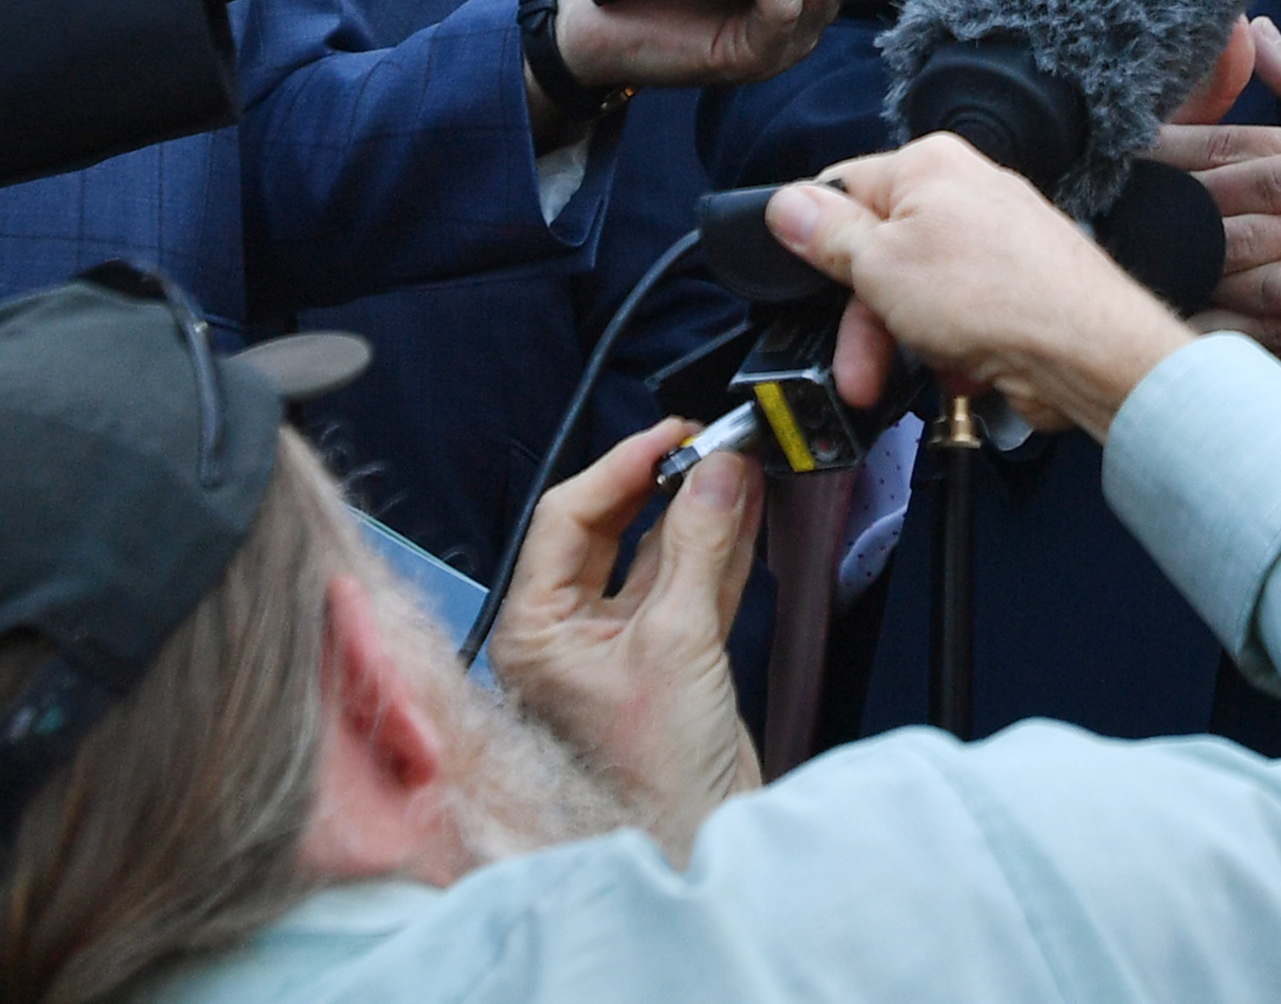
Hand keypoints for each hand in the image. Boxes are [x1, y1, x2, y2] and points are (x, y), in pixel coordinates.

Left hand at [488, 415, 763, 857]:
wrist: (698, 844)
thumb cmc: (653, 777)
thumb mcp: (677, 644)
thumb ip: (700, 547)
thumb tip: (718, 473)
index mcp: (534, 630)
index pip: (565, 517)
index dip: (621, 466)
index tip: (674, 435)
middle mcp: (566, 634)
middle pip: (609, 529)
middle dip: (662, 484)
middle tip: (711, 444)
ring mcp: (618, 646)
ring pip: (656, 553)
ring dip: (698, 509)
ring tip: (737, 463)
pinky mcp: (667, 660)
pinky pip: (690, 583)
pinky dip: (720, 545)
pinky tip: (746, 508)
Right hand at [769, 136, 1194, 439]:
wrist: (1085, 351)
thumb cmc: (996, 296)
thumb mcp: (881, 265)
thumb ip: (828, 234)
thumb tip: (787, 203)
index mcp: (929, 166)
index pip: (845, 189)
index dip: (817, 241)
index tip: (803, 284)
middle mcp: (965, 192)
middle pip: (879, 253)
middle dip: (865, 319)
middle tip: (857, 367)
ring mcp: (994, 240)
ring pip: (916, 293)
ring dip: (907, 341)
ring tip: (925, 369)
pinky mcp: (1014, 286)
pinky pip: (957, 317)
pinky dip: (952, 348)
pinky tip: (964, 367)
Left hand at [1144, 19, 1280, 384]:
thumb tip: (1257, 36)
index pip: (1243, 148)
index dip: (1178, 151)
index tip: (1124, 151)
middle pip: (1241, 217)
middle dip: (1174, 218)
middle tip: (1109, 217)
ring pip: (1267, 281)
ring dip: (1205, 281)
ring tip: (1144, 279)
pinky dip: (1268, 341)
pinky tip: (1216, 339)